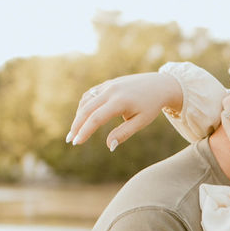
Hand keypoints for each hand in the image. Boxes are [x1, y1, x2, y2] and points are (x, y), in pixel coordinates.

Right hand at [65, 73, 182, 150]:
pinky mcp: (108, 83)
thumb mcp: (141, 122)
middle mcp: (111, 91)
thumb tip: (109, 146)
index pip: (96, 118)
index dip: (84, 131)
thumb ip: (124, 133)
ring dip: (78, 116)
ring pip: (86, 101)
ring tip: (75, 131)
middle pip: (86, 109)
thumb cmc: (151, 106)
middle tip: (70, 140)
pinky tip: (82, 116)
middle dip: (76, 126)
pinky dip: (84, 105)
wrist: (159, 85)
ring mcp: (108, 85)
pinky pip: (91, 94)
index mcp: (120, 101)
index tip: (76, 143)